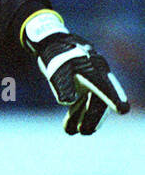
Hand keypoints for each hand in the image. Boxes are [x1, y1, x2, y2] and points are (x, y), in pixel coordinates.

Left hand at [23, 10, 129, 134]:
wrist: (50, 42)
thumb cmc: (54, 53)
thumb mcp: (56, 69)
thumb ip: (62, 84)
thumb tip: (68, 102)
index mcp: (93, 68)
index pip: (105, 86)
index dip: (114, 98)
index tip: (123, 109)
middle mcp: (96, 74)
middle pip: (99, 99)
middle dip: (93, 117)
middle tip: (85, 132)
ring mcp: (90, 79)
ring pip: (90, 103)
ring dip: (82, 118)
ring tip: (71, 131)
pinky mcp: (83, 83)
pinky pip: (83, 101)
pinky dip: (76, 113)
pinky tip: (69, 126)